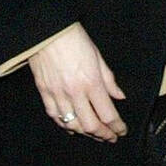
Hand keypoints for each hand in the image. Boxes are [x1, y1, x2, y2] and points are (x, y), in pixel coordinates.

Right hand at [28, 23, 127, 141]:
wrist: (48, 30)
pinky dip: (65, 124)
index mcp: (91, 82)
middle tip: (110, 136)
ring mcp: (57, 94)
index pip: (108, 114)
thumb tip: (119, 96)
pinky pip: (55, 116)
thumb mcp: (98, 56)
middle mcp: (75, 92)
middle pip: (90, 125)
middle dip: (103, 134)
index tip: (121, 130)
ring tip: (93, 133)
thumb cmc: (74, 38)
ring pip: (72, 124)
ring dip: (85, 132)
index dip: (117, 126)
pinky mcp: (44, 92)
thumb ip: (109, 79)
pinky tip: (72, 126)